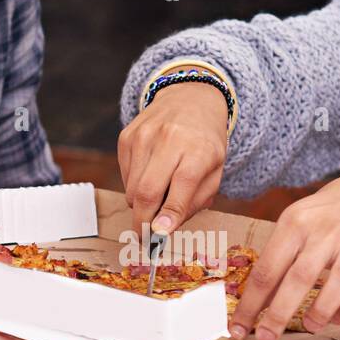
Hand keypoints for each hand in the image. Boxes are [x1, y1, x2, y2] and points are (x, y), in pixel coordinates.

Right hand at [118, 81, 227, 234]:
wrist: (190, 100)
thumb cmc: (205, 145)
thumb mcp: (215, 173)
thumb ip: (194, 202)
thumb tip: (164, 228)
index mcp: (199, 151)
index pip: (180, 187)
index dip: (167, 216)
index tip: (158, 237)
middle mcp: (169, 140)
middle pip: (147, 192)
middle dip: (143, 223)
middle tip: (145, 240)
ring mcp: (143, 136)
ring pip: (132, 189)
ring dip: (141, 205)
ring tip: (158, 196)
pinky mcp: (126, 137)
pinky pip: (124, 177)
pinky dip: (135, 186)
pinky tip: (151, 175)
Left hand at [228, 167, 339, 339]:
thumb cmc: (332, 215)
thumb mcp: (299, 218)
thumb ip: (278, 253)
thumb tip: (253, 298)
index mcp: (297, 222)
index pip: (267, 269)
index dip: (250, 304)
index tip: (238, 327)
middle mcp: (327, 234)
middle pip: (297, 281)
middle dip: (276, 316)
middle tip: (265, 338)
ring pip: (334, 290)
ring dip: (317, 316)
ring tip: (308, 325)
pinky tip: (336, 316)